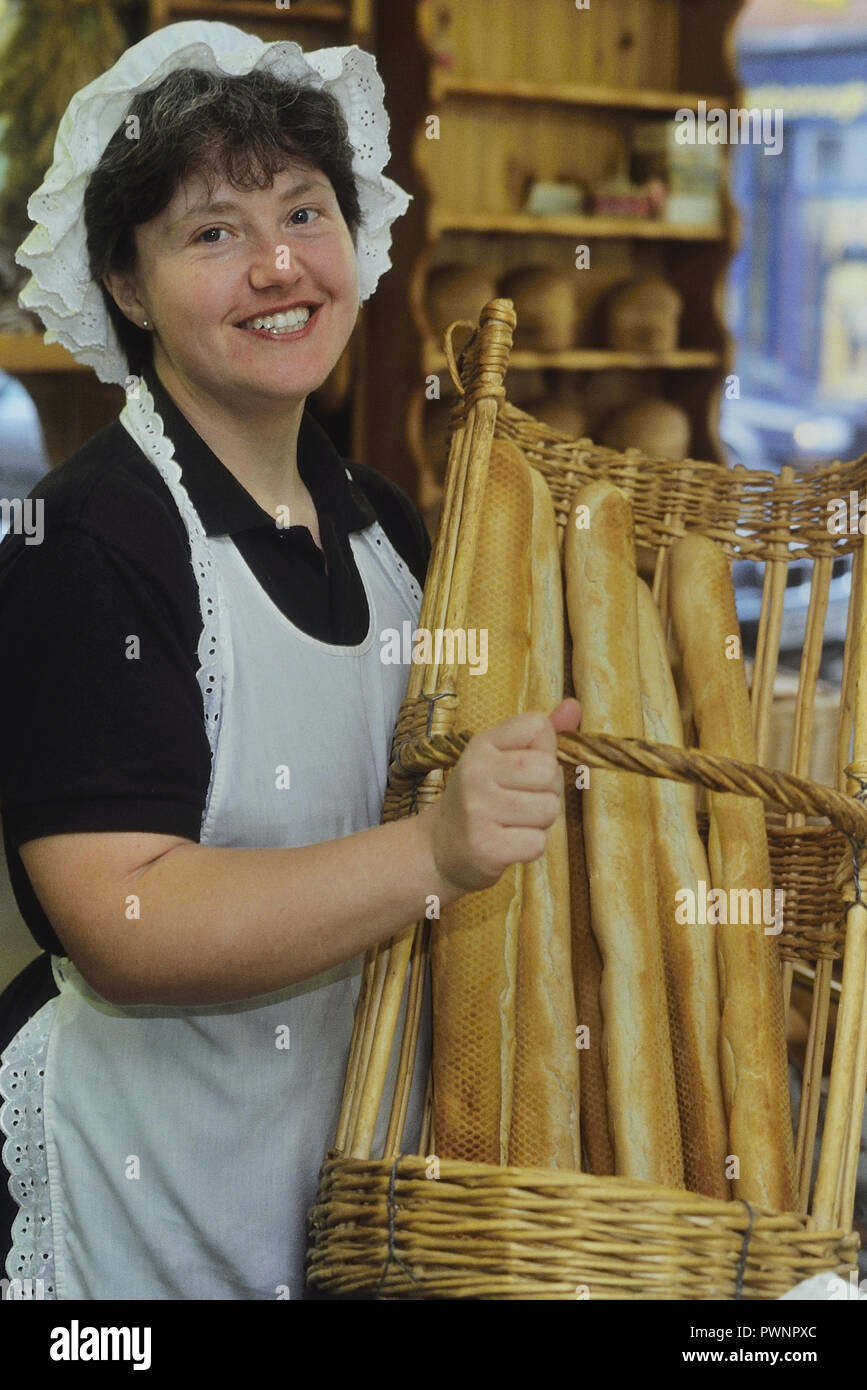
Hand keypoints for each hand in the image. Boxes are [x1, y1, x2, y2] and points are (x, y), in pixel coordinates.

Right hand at [421, 697, 581, 895]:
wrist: (440, 847)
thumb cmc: (483, 799)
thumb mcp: (503, 759)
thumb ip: (541, 737)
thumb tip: (575, 705)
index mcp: (482, 744)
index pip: (538, 726)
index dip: (543, 753)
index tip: (522, 771)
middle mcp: (475, 771)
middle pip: (550, 772)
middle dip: (547, 792)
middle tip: (520, 802)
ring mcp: (478, 809)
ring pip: (549, 809)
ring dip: (539, 823)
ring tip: (512, 823)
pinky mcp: (485, 846)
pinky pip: (538, 843)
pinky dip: (529, 848)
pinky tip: (507, 843)